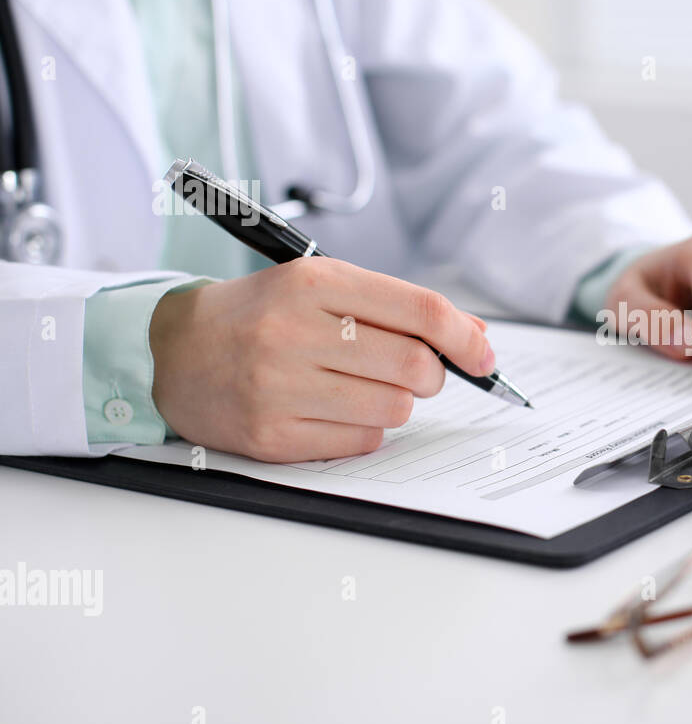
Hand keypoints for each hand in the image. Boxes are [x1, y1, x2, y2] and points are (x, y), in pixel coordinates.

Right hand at [149, 258, 492, 461]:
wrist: (175, 350)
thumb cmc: (263, 315)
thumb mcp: (323, 286)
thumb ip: (397, 306)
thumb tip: (475, 338)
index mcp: (314, 282)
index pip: (420, 310)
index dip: (465, 337)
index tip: (484, 356)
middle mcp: (293, 331)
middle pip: (415, 365)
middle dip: (432, 374)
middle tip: (416, 372)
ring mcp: (278, 386)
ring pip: (394, 408)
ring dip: (398, 402)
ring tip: (365, 386)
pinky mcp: (271, 435)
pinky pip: (361, 441)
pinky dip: (365, 429)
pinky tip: (334, 409)